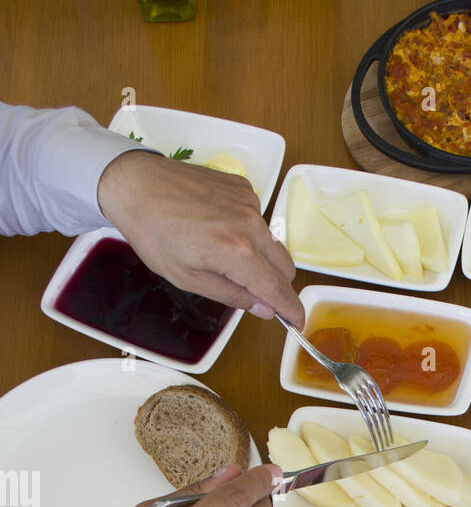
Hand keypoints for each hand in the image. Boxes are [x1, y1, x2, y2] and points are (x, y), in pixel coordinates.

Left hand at [97, 151, 303, 324]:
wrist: (136, 184)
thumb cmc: (154, 234)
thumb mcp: (188, 279)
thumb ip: (232, 295)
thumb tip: (264, 308)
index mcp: (237, 253)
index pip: (278, 289)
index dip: (291, 310)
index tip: (297, 322)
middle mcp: (252, 225)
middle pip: (285, 267)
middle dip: (276, 286)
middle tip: (256, 294)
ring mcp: (250, 202)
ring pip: (273, 243)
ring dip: (261, 257)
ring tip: (224, 254)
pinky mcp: (244, 187)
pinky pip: (259, 219)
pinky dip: (249, 232)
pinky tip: (219, 228)